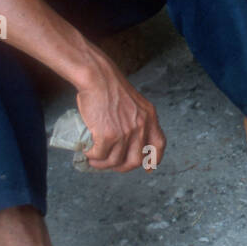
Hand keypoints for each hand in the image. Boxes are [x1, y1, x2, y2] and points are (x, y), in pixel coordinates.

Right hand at [74, 51, 166, 172]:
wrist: (97, 77)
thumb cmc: (110, 87)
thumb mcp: (134, 102)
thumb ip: (136, 118)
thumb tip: (126, 138)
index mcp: (150, 117)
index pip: (159, 144)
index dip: (154, 159)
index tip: (147, 168)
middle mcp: (141, 126)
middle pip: (136, 160)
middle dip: (122, 167)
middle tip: (110, 164)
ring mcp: (125, 132)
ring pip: (115, 161)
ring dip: (103, 164)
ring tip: (94, 160)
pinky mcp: (108, 135)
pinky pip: (100, 155)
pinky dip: (93, 157)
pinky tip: (88, 152)